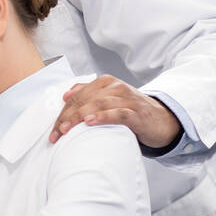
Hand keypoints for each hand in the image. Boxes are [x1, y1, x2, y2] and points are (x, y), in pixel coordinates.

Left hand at [48, 74, 182, 149]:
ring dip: (80, 117)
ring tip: (67, 128)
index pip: (77, 96)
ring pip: (98, 104)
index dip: (63, 112)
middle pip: (85, 100)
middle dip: (68, 117)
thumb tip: (67, 95)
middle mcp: (115, 88)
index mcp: (106, 83)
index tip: (54, 130)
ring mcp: (127, 99)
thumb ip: (89, 94)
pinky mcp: (137, 113)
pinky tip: (90, 122)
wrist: (161, 119)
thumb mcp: (109, 100)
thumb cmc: (131, 111)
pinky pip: (118, 113)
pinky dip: (103, 116)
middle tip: (57, 133)